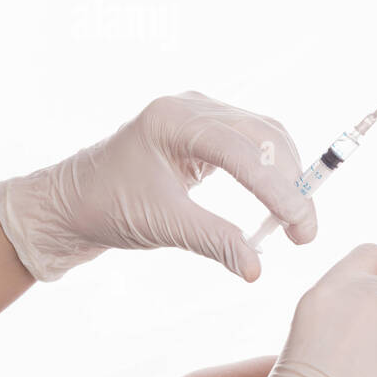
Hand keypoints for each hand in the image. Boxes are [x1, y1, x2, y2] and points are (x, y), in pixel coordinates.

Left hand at [0, 91, 318, 281]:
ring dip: (288, 178)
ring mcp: (201, 113)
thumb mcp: (163, 226)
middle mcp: (191, 107)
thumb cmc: (107, 208)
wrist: (72, 201)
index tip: (299, 225)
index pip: (242, 150)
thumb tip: (257, 270)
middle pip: (264, 137)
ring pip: (267, 137)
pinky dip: (274, 172)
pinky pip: (256, 143)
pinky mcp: (208, 127)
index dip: (277, 189)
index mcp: (172, 121)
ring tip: (294, 223)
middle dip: (291, 185)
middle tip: (304, 232)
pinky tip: (279, 202)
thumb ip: (215, 242)